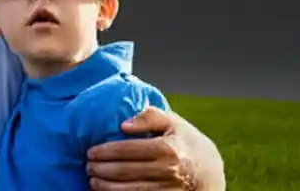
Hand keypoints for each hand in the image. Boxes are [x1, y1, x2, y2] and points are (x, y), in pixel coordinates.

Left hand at [86, 106, 222, 189]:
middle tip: (88, 166)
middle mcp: (167, 170)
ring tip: (93, 180)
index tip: (90, 152)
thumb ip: (150, 116)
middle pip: (124, 171)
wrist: (210, 173)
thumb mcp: (174, 123)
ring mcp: (167, 188)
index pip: (126, 150)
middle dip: (100, 169)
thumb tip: (123, 125)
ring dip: (105, 187)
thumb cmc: (187, 143)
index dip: (104, 152)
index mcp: (166, 148)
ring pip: (128, 190)